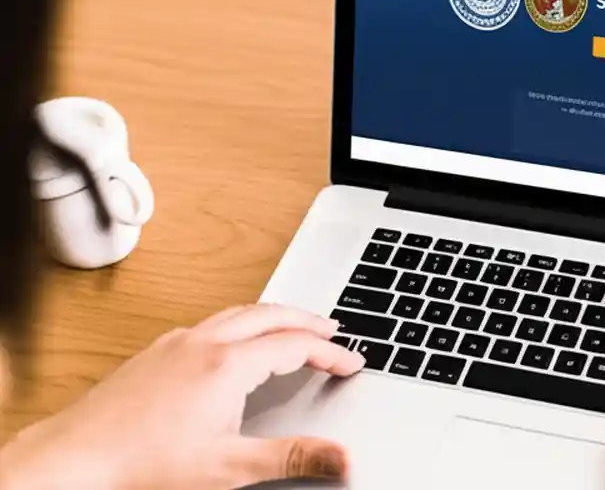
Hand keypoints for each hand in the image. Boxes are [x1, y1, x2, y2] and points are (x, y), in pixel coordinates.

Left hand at [0, 304, 364, 488]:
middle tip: (333, 330)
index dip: (331, 352)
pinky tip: (235, 341)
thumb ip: (294, 457)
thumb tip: (343, 457)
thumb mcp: (232, 466)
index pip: (296, 345)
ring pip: (238, 312)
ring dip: (273, 315)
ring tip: (292, 326)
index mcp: (229, 365)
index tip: (351, 363)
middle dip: (307, 320)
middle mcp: (204, 343)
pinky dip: (240, 321)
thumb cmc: (145, 464)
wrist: (77, 459)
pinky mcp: (156, 352)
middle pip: (270, 314)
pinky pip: (211, 321)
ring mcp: (177, 343)